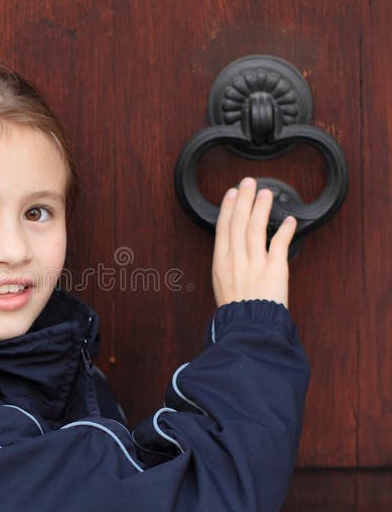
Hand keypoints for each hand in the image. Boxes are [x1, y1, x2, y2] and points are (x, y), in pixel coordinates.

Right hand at [212, 176, 296, 307]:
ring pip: (256, 227)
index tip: (232, 193)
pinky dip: (285, 230)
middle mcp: (236, 259)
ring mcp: (254, 263)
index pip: (223, 227)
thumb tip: (235, 252)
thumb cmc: (235, 313)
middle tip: (249, 182)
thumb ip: (229, 267)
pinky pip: (279, 244)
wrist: (247, 328)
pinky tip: (290, 220)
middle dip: (244, 199)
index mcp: (221, 263)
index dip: (228, 207)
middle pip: (239, 221)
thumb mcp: (222, 287)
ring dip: (262, 207)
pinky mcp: (274, 269)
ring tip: (267, 193)